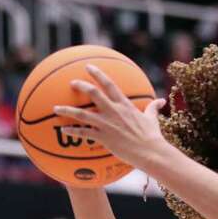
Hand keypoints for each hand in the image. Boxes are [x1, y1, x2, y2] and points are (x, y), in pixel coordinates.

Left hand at [54, 64, 168, 170]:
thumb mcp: (152, 119)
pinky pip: (84, 133)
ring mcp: (107, 124)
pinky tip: (63, 130)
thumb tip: (161, 101)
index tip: (88, 67)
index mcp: (124, 105)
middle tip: (71, 83)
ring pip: (83, 114)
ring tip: (56, 108)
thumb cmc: (152, 136)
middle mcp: (113, 111)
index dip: (98, 74)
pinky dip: (72, 131)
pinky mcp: (103, 138)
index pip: (109, 84)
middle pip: (93, 93)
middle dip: (80, 86)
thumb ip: (153, 108)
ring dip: (67, 110)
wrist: (150, 152)